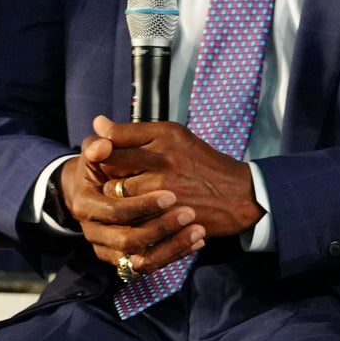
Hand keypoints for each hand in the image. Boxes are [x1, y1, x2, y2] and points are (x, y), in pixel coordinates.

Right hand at [60, 128, 203, 272]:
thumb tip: (103, 144)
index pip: (114, 212)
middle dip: (160, 227)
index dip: (142, 205)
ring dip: (172, 245)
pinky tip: (197, 240)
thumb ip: (100, 147)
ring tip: (198, 229)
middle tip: (189, 212)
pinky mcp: (126, 260)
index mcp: (86, 206)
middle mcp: (95, 232)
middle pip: (128, 239)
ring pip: (141, 259)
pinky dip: (175, 253)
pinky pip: (151, 265)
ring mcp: (110, 249)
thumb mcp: (99, 153)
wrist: (100, 191)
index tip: (171, 195)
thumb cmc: (103, 167)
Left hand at [90, 115, 264, 238]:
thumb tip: (98, 124)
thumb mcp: (175, 136)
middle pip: (111, 170)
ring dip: (118, 198)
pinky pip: (131, 216)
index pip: (114, 142)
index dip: (102, 152)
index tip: (102, 156)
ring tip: (131, 197)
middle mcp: (165, 161)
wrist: (241, 196)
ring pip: (117, 195)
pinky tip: (140, 213)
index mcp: (166, 137)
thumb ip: (134, 131)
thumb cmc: (203, 164)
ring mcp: (166, 190)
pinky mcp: (168, 214)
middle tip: (120, 179)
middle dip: (110, 177)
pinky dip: (130, 216)